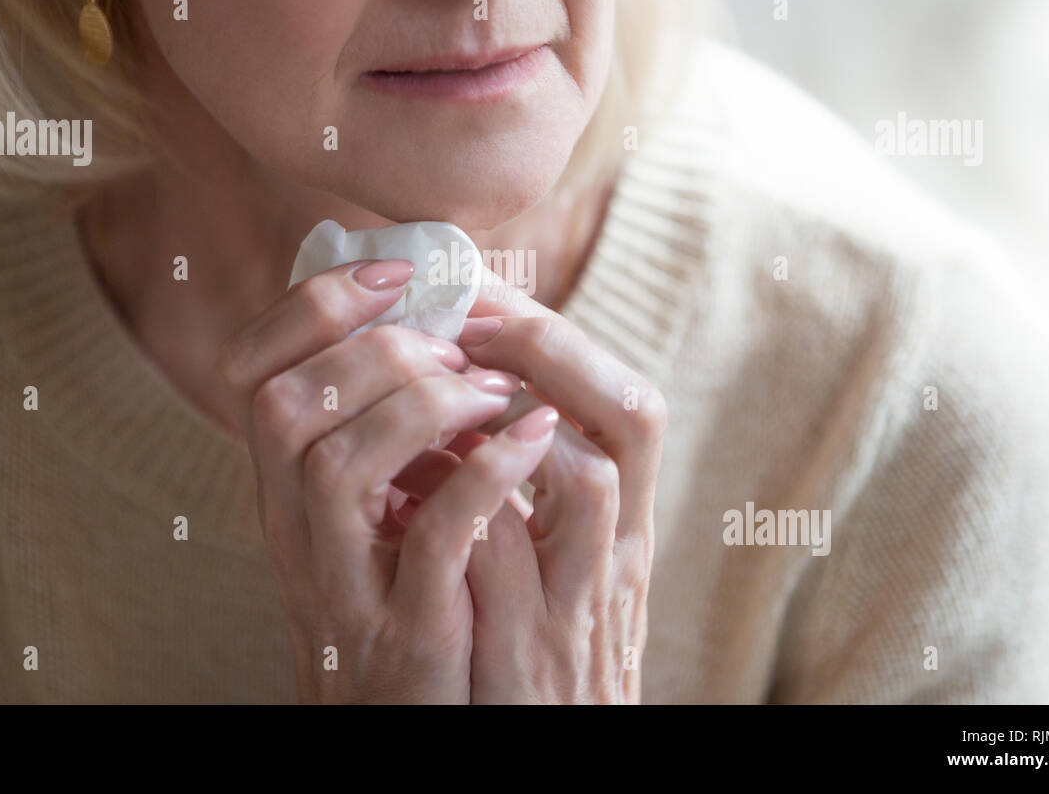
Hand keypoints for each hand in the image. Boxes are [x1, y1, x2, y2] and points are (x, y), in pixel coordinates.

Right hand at [216, 259, 560, 702]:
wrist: (402, 717)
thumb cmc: (403, 593)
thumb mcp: (371, 505)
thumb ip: (377, 424)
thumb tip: (422, 313)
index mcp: (283, 486)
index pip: (252, 369)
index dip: (314, 303)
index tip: (396, 274)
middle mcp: (293, 530)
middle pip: (285, 403)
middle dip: (376, 347)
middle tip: (457, 348)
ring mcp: (344, 583)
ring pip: (337, 460)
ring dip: (425, 402)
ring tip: (494, 394)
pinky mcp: (408, 630)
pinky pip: (434, 533)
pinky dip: (487, 472)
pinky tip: (532, 438)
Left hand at [453, 281, 666, 702]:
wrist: (537, 748)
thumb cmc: (532, 650)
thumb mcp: (550, 563)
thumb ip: (524, 488)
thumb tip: (466, 397)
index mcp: (624, 525)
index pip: (632, 405)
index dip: (562, 339)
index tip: (488, 299)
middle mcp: (621, 553)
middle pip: (631, 416)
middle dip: (544, 346)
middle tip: (464, 313)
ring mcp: (581, 600)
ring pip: (586, 473)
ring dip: (507, 412)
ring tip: (442, 377)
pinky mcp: (530, 649)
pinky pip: (502, 547)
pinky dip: (464, 491)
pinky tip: (415, 466)